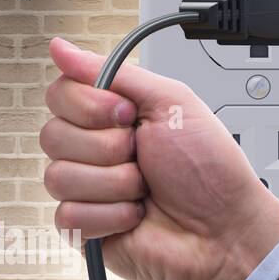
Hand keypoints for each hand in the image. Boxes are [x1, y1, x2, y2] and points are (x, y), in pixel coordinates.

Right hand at [40, 37, 278, 279]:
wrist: (225, 231)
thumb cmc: (210, 171)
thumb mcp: (169, 101)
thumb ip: (112, 71)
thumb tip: (61, 49)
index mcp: (108, 117)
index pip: (59, 94)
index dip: (89, 105)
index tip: (126, 114)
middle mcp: (92, 151)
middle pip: (52, 135)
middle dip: (107, 147)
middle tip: (141, 154)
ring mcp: (86, 190)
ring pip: (59, 177)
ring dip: (114, 183)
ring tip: (144, 190)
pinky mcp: (84, 229)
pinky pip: (68, 215)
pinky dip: (110, 216)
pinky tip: (134, 216)